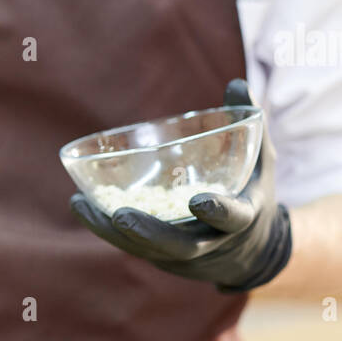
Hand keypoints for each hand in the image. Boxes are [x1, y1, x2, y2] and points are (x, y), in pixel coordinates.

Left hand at [70, 79, 292, 291]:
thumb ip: (250, 125)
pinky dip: (104, 229)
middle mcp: (211, 243)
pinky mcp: (161, 257)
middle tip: (122, 216)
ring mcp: (184, 255)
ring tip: (82, 205)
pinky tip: (80, 205)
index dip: (218, 211)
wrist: (250, 251)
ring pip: (146, 250)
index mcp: (242, 219)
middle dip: (150, 233)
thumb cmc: (251, 192)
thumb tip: (237, 83)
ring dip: (112, 232)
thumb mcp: (261, 161)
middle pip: (179, 246)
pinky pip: (132, 247)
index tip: (199, 201)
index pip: (232, 218)